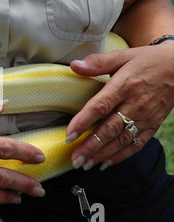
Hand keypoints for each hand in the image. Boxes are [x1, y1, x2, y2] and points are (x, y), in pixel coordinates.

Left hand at [66, 42, 173, 170]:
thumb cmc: (146, 61)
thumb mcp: (122, 56)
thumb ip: (97, 62)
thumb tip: (74, 65)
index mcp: (124, 86)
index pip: (100, 106)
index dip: (84, 122)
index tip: (69, 135)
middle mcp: (135, 104)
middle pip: (110, 129)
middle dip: (91, 146)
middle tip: (75, 159)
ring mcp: (146, 117)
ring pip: (122, 140)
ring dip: (103, 154)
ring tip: (85, 164)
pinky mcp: (153, 125)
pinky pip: (137, 143)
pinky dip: (122, 155)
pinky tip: (106, 163)